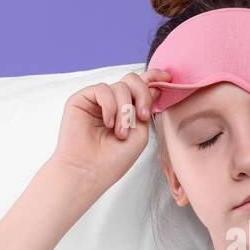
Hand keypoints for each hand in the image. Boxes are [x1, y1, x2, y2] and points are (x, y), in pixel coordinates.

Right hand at [51, 67, 171, 191]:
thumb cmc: (113, 160)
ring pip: (120, 86)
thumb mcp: (140, 133)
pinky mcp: (82, 99)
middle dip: (142, 95)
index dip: (154, 77)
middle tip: (143, 116)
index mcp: (128, 111)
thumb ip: (146, 109)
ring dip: (125, 110)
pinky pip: (102, 89)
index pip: (141, 87)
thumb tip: (155, 86)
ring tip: (120, 133)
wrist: (89, 172)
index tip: (167, 77)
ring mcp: (97, 101)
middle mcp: (113, 103)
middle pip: (132, 80)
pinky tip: (108, 123)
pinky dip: (110, 106)